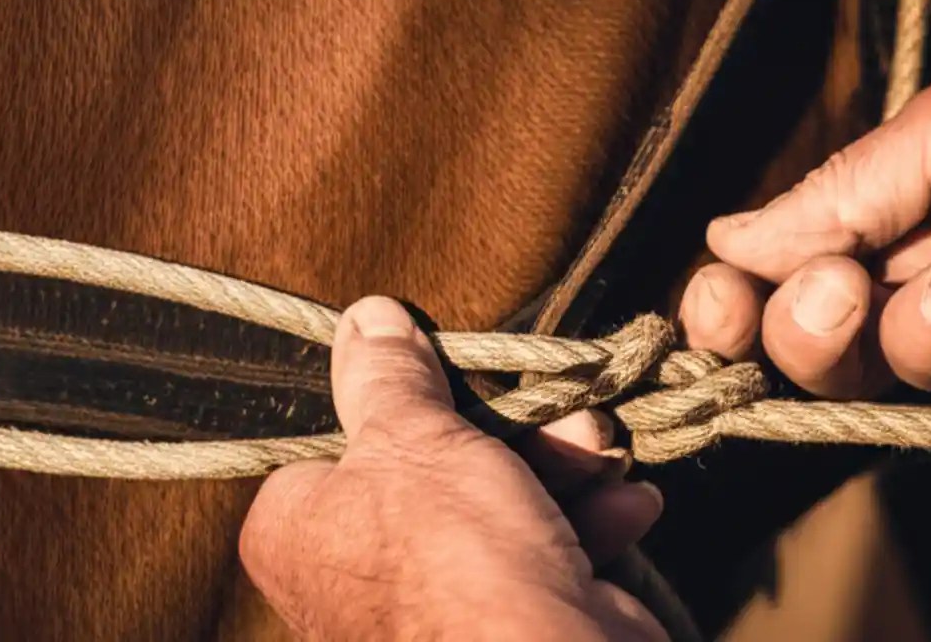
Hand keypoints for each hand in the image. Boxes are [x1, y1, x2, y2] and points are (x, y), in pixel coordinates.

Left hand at [240, 297, 667, 639]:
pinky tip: (628, 502)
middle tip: (557, 410)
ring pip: (503, 499)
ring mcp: (439, 597)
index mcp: (302, 528)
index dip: (398, 403)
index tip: (447, 375)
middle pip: (437, 462)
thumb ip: (388, 377)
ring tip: (598, 445)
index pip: (337, 440)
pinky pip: (545, 546)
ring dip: (564, 465)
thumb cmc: (454, 554)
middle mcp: (359, 571)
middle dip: (515, 431)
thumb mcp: (414, 438)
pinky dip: (589, 520)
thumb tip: (365, 318)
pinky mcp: (510, 613)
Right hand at [681, 24, 930, 419]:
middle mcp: (905, 297)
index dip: (729, 312)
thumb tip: (724, 239)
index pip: (769, 290)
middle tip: (851, 283)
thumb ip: (832, 198)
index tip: (718, 301)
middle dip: (812, 329)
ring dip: (929, 324)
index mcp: (868, 236)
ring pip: (890, 381)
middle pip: (808, 356)